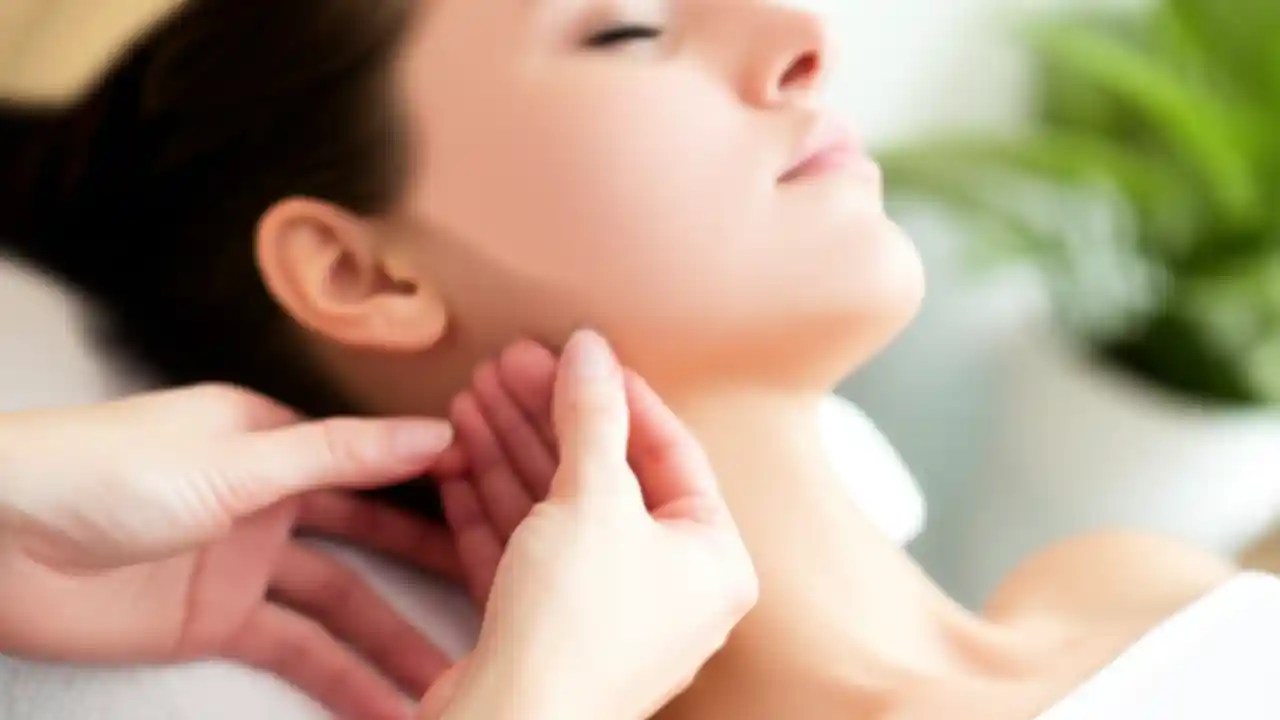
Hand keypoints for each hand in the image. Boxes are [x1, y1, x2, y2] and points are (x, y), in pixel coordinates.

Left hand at [0, 384, 463, 719]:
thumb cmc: (106, 471)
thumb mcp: (237, 459)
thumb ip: (339, 455)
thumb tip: (433, 433)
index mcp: (277, 441)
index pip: (376, 464)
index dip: (439, 487)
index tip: (506, 509)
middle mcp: (271, 498)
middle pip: (371, 542)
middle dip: (432, 573)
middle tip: (500, 602)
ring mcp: (247, 563)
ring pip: (342, 606)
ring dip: (392, 644)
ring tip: (452, 680)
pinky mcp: (219, 621)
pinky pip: (296, 650)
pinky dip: (339, 681)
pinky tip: (382, 706)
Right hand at [422, 331, 758, 719]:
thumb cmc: (575, 624)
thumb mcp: (593, 499)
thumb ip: (594, 417)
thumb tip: (592, 349)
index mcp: (712, 560)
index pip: (671, 451)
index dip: (621, 394)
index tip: (580, 352)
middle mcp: (666, 585)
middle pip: (607, 475)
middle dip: (552, 417)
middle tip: (509, 363)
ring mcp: (604, 608)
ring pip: (559, 508)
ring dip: (514, 448)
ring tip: (475, 391)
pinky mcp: (548, 624)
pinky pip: (527, 546)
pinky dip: (493, 500)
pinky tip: (459, 452)